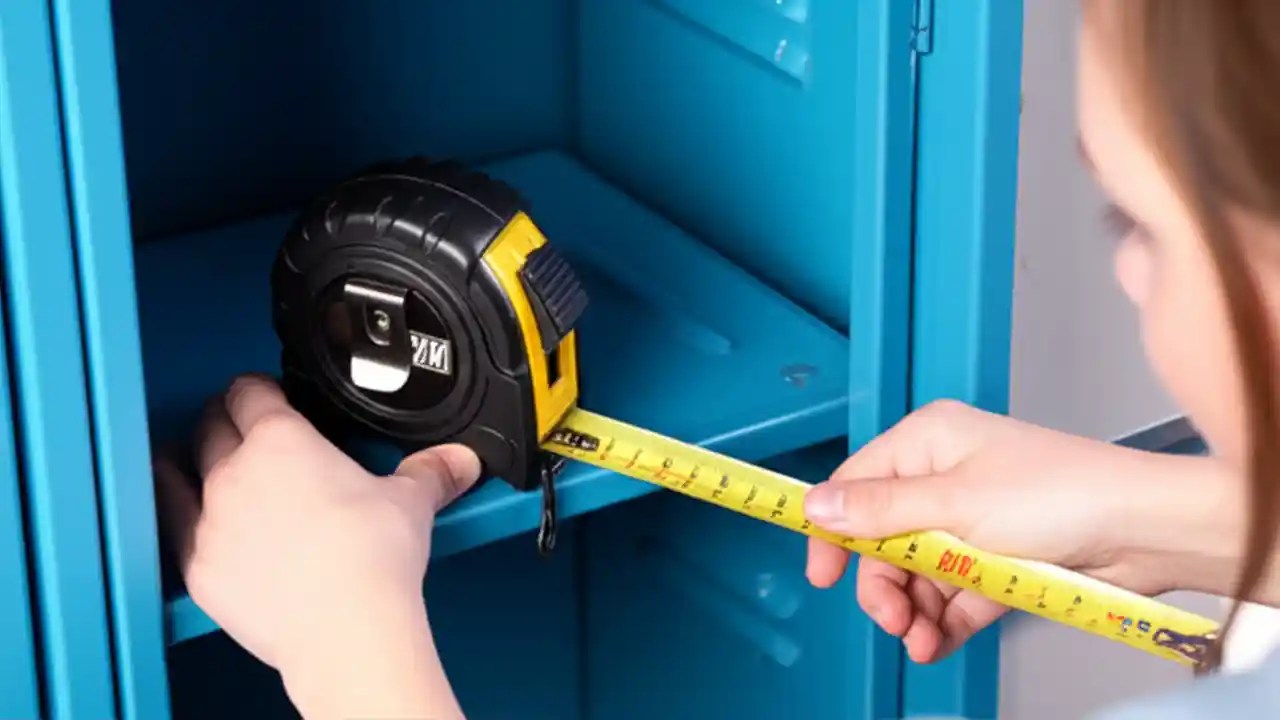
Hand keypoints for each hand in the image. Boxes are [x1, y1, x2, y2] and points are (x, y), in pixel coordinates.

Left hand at [153, 374, 478, 718]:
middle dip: (224, 417)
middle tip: (240, 423)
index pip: (251, 392)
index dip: (259, 387)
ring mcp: (210, 520)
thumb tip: (458, 461)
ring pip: (179, 472)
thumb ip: (431, 472)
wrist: (345, 629)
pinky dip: (178, 516)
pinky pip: (171, 528)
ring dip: (189, 461)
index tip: (268, 393)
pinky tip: (187, 516)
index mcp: (281, 440)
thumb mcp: (411, 503)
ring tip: (198, 459)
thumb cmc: (372, 562)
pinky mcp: (199, 568)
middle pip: (211, 425)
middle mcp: (235, 472)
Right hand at [802, 400, 1241, 663]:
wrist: (1147, 530)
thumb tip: (818, 506)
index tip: (823, 574)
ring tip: (920, 639)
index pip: (858, 484)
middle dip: (884, 584)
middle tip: (891, 617)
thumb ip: (881, 512)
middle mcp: (946, 477)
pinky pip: (957, 593)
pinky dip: (945, 620)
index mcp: (929, 442)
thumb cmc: (1063, 492)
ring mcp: (974, 520)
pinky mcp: (1001, 558)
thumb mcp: (955, 503)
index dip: (834, 530)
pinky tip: (939, 642)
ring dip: (914, 610)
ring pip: (920, 573)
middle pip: (886, 539)